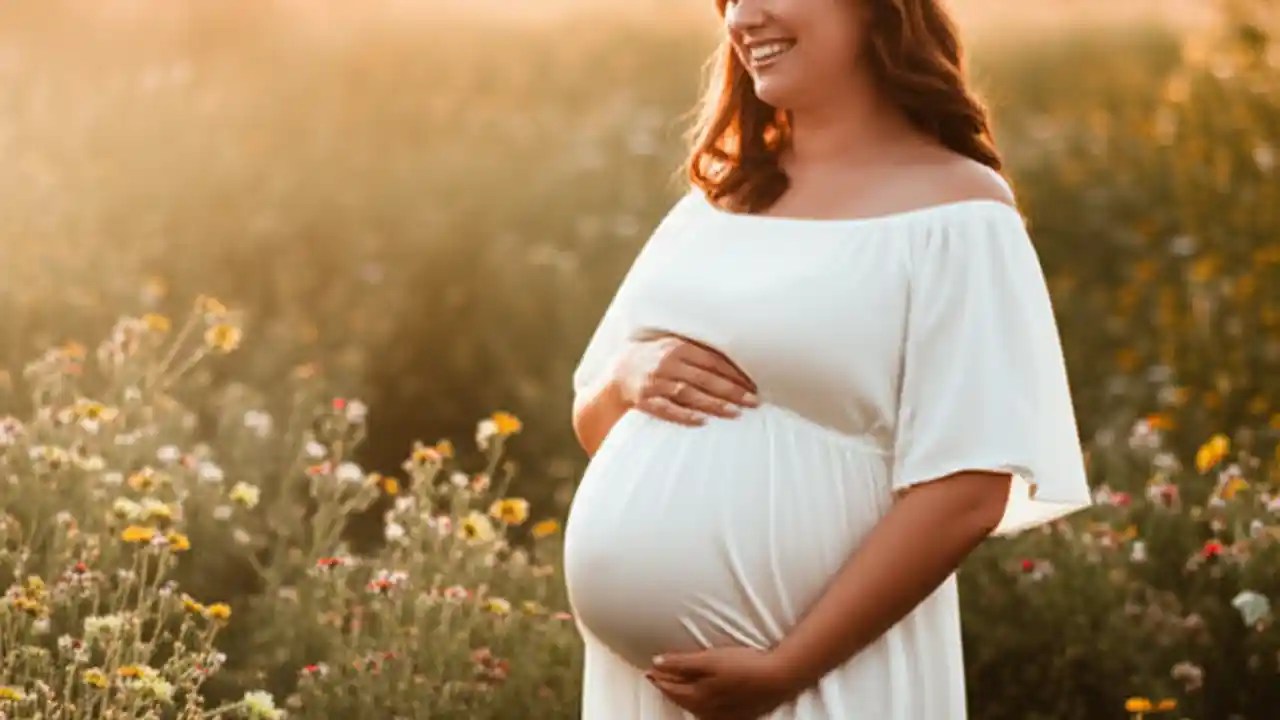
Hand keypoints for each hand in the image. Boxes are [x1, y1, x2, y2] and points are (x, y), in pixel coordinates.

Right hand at [614, 333, 760, 425]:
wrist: (617, 372)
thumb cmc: (654, 360)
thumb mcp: (673, 348)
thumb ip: (699, 354)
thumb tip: (737, 366)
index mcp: (678, 347)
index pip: (713, 361)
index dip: (736, 373)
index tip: (755, 384)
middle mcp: (667, 362)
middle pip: (705, 377)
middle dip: (732, 390)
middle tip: (754, 401)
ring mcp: (655, 382)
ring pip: (689, 394)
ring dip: (714, 404)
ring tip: (736, 413)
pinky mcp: (644, 400)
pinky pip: (666, 409)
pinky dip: (684, 415)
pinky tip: (702, 422)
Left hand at [644, 646, 802, 718]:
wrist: (778, 678)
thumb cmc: (744, 665)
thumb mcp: (708, 659)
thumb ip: (680, 662)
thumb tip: (655, 663)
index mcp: (697, 696)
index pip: (670, 688)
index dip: (658, 677)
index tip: (649, 670)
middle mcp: (707, 710)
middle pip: (682, 700)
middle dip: (668, 688)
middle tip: (658, 678)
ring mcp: (723, 714)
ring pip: (696, 709)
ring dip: (685, 698)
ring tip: (678, 689)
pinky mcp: (739, 715)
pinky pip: (712, 714)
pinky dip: (702, 707)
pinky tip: (706, 703)